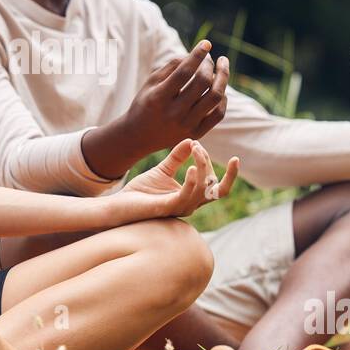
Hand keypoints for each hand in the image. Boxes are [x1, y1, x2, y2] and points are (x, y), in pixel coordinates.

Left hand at [118, 138, 239, 218]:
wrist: (119, 204)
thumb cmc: (141, 192)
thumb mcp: (163, 170)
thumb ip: (177, 157)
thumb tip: (191, 140)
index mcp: (192, 196)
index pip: (219, 188)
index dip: (229, 173)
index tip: (229, 155)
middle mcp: (190, 204)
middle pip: (214, 186)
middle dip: (207, 163)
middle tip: (197, 147)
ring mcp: (180, 208)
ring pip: (203, 190)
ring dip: (202, 167)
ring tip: (195, 150)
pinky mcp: (167, 208)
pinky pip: (186, 196)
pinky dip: (191, 181)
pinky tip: (190, 167)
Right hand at [122, 41, 229, 153]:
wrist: (139, 137)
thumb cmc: (146, 103)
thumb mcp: (151, 82)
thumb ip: (172, 66)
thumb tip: (195, 54)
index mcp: (159, 98)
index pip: (184, 72)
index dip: (197, 56)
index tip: (206, 43)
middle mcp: (174, 113)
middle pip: (202, 83)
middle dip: (210, 65)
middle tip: (210, 57)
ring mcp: (187, 126)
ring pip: (215, 97)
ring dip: (222, 78)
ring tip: (221, 66)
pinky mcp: (196, 134)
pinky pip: (218, 114)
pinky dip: (223, 98)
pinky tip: (220, 87)